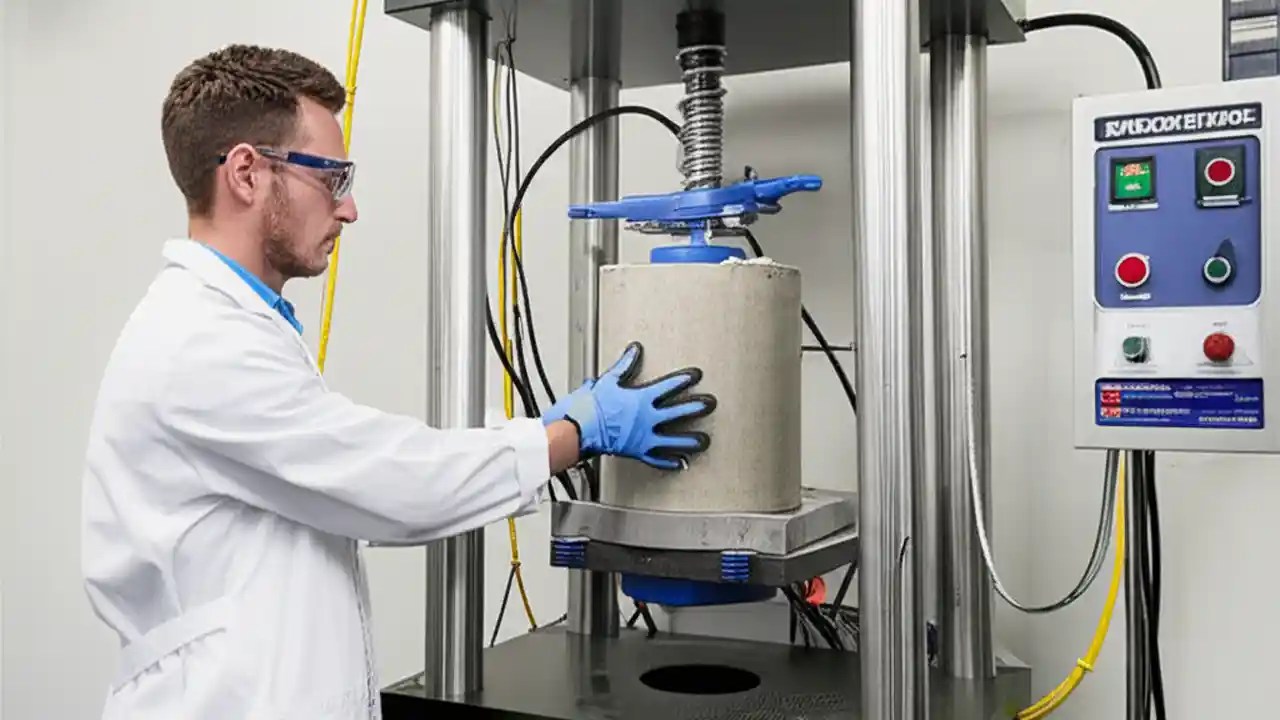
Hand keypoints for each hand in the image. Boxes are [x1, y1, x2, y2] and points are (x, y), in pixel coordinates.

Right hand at [541, 342, 715, 469]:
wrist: (576, 432)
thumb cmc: (588, 409)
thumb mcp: (607, 381)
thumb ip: (625, 366)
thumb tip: (634, 350)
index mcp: (640, 400)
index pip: (668, 387)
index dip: (684, 379)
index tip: (697, 375)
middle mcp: (646, 420)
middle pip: (678, 413)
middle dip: (697, 408)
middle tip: (711, 404)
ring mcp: (643, 438)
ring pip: (673, 440)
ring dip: (691, 441)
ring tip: (705, 441)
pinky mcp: (637, 452)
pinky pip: (656, 459)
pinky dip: (669, 463)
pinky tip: (681, 463)